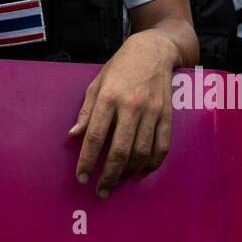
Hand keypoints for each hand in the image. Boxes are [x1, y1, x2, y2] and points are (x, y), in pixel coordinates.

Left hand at [70, 30, 179, 196]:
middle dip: (108, 176)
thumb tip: (74, 136)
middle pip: (119, 150)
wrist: (154, 50)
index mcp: (109, 96)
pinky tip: (140, 173)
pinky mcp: (167, 116)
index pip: (95, 136)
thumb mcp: (97, 82)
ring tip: (117, 183)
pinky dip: (151, 165)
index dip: (87, 160)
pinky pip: (161, 148)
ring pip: (141, 153)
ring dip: (128, 174)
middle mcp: (131, 106)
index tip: (81, 178)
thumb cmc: (121, 67)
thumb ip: (86, 111)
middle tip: (100, 191)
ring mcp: (152, 112)